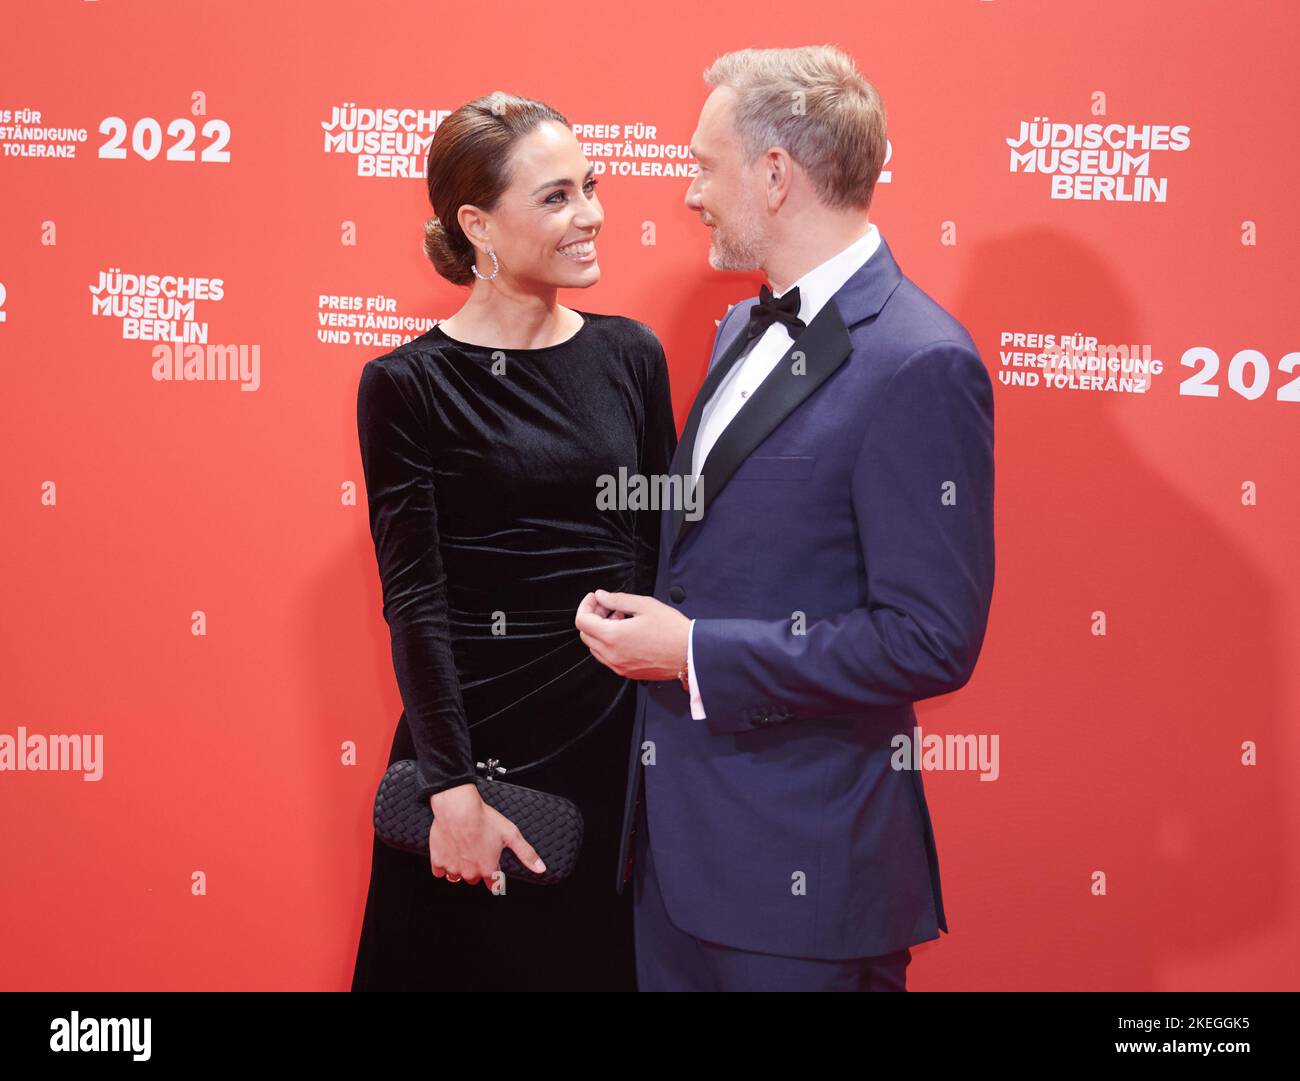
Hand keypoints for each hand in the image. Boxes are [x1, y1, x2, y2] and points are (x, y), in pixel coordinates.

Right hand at [427, 783, 545, 888]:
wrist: (458, 808)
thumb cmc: (484, 819)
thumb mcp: (511, 835)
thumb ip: (526, 854)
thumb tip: (541, 868)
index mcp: (488, 868)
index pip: (493, 884)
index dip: (494, 877)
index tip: (493, 870)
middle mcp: (470, 872)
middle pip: (474, 879)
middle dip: (477, 869)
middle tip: (477, 852)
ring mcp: (453, 868)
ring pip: (457, 877)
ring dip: (460, 868)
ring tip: (463, 852)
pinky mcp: (438, 861)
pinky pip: (439, 872)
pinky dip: (443, 865)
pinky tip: (449, 854)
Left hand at [574, 588, 690, 681]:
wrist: (690, 654)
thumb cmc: (672, 630)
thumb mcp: (644, 605)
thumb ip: (617, 600)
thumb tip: (601, 596)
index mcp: (613, 636)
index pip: (582, 620)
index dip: (586, 605)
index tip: (595, 597)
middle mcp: (612, 654)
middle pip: (585, 634)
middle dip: (593, 616)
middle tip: (608, 606)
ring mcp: (618, 666)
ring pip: (595, 647)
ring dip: (600, 630)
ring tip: (620, 618)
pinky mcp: (626, 672)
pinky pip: (607, 657)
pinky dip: (609, 643)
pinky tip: (626, 632)